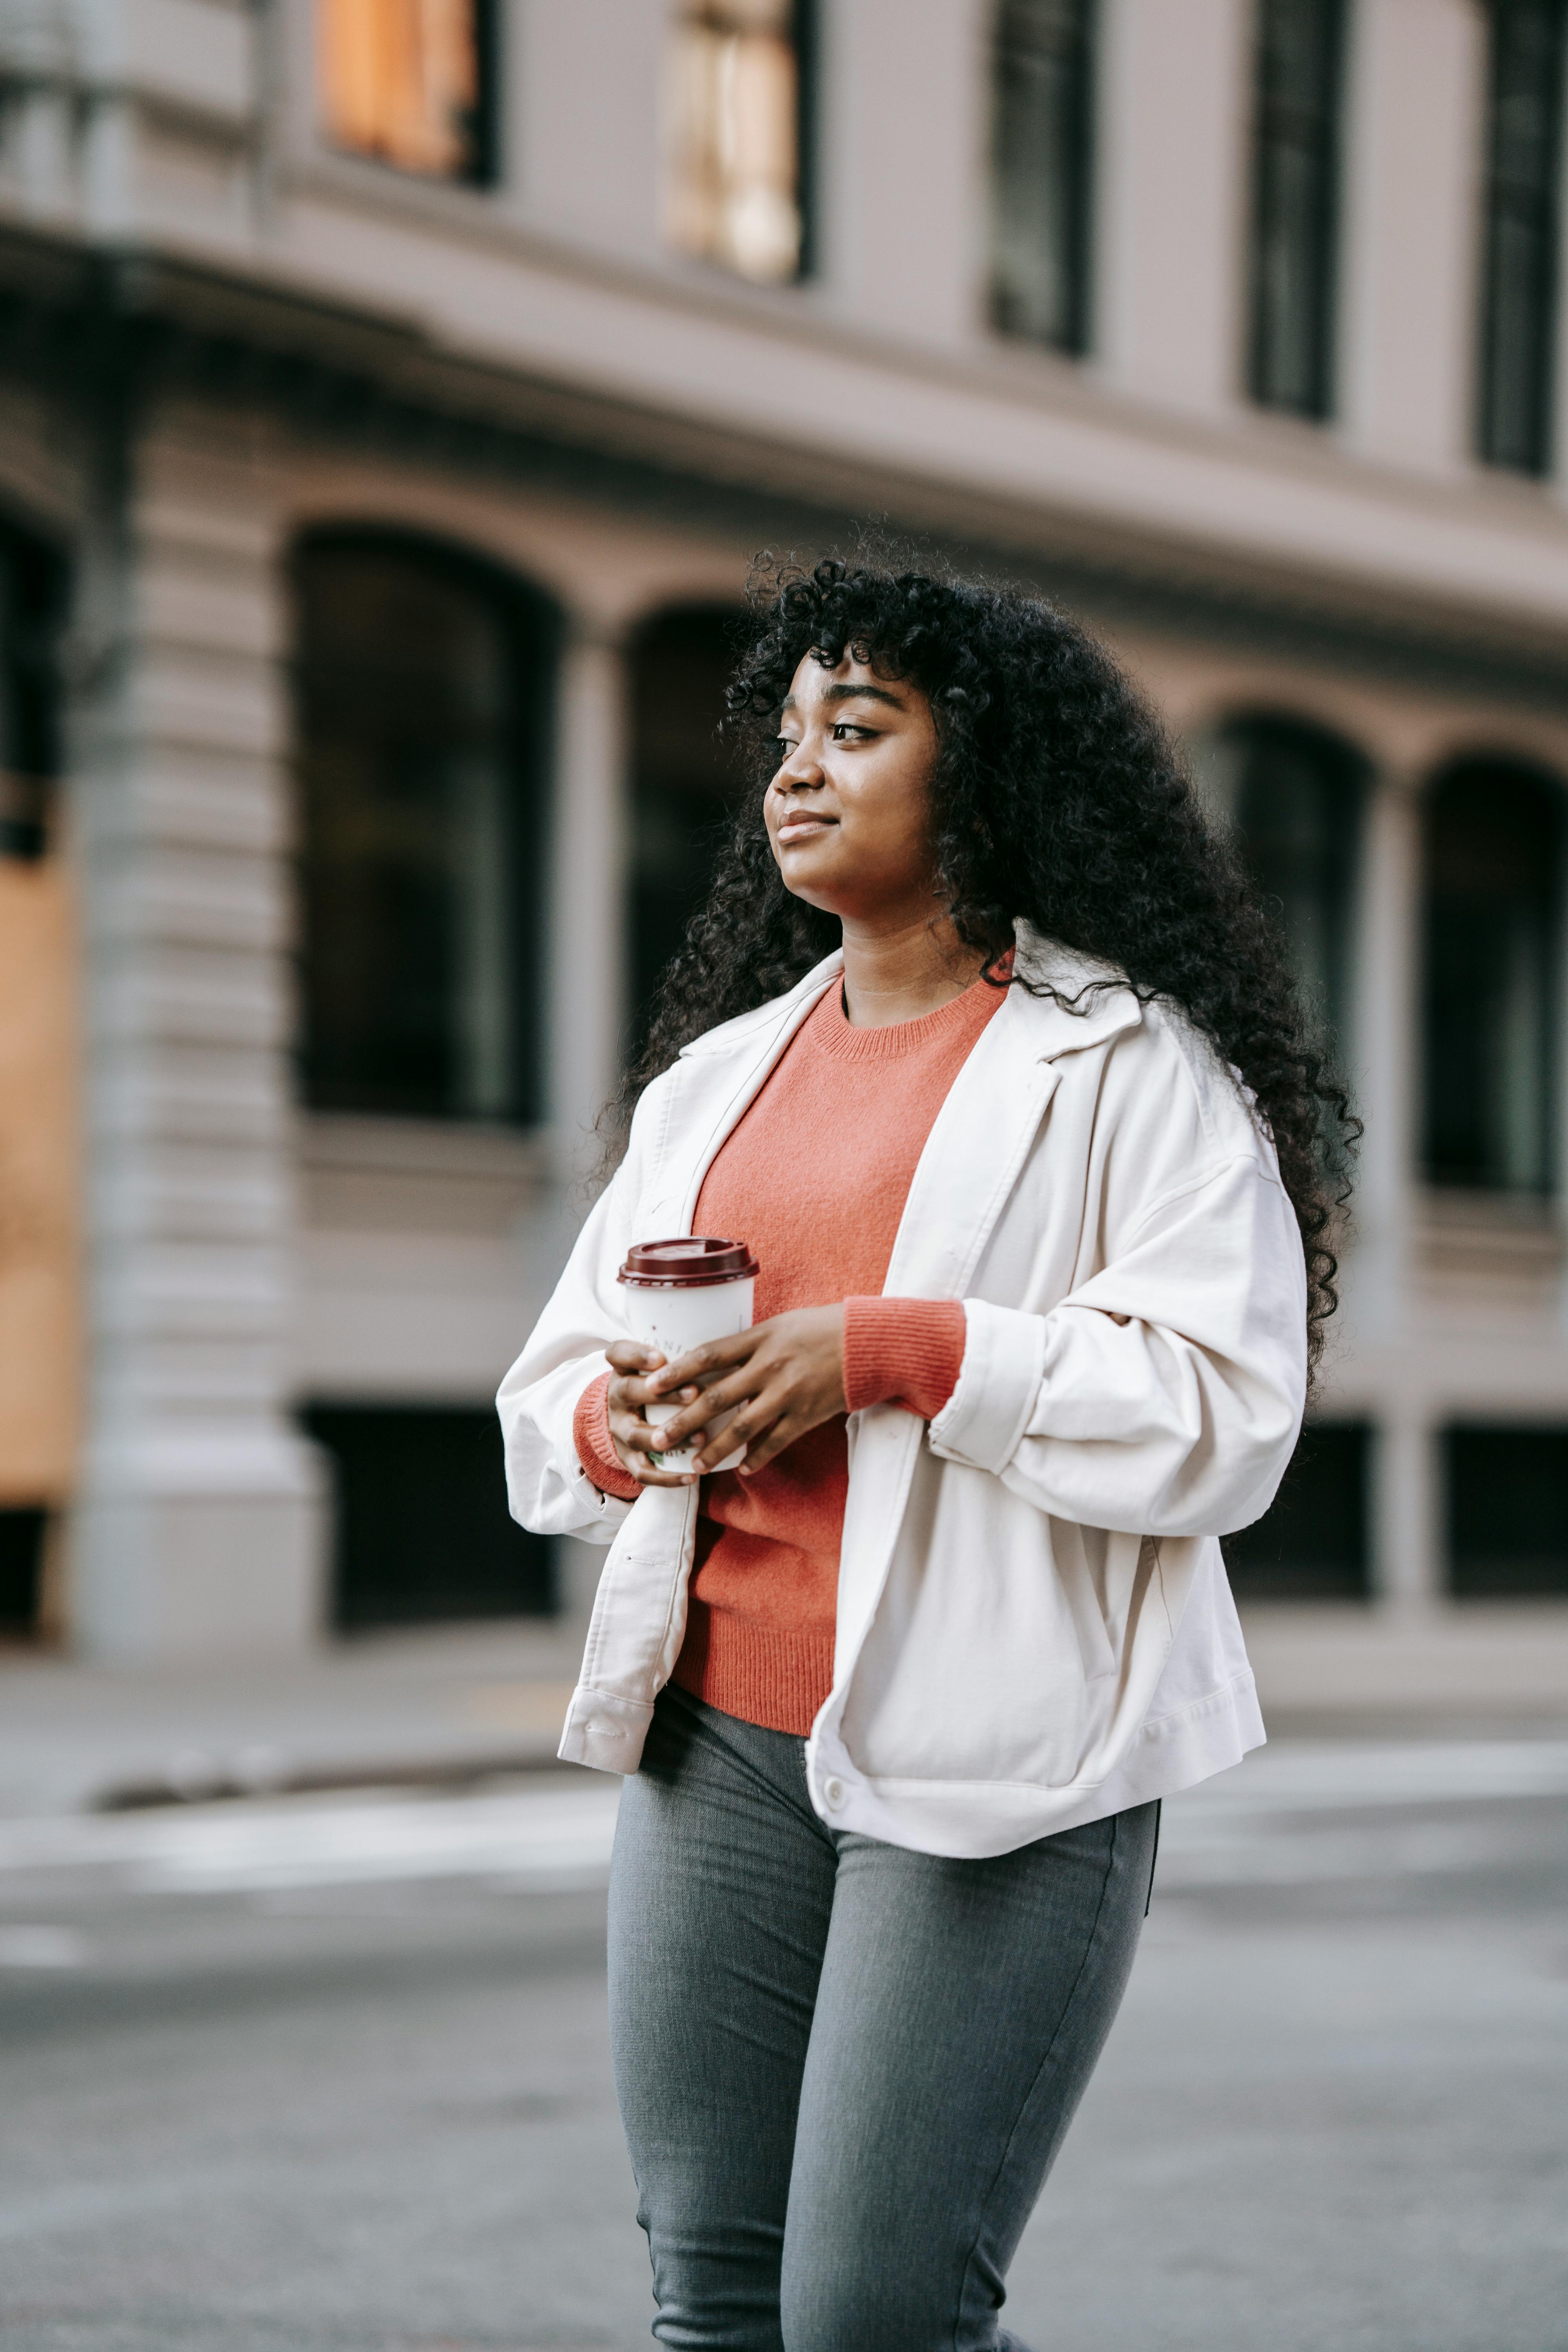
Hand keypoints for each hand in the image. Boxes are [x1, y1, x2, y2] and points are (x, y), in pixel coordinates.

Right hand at [604, 1343, 705, 1486]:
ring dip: (669, 1436)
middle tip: (695, 1393)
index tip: (661, 1357)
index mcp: (624, 1369)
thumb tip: (732, 1339)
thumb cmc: (660, 1382)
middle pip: (628, 1392)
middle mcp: (617, 1397)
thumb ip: (683, 1354)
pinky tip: (693, 1476)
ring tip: (700, 1437)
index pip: (617, 1353)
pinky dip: (667, 1477)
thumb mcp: (661, 1364)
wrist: (630, 1413)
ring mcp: (620, 1429)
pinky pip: (643, 1472)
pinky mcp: (628, 1458)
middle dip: (663, 1395)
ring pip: (636, 1434)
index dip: (636, 1355)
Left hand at [641, 1306, 847, 1476]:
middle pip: (716, 1397)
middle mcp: (769, 1367)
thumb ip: (749, 1344)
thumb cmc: (822, 1328)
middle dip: (684, 1420)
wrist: (868, 1343)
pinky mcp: (807, 1414)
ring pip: (743, 1427)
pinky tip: (743, 1469)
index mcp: (759, 1339)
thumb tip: (715, 1360)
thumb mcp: (780, 1324)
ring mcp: (788, 1393)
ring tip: (694, 1465)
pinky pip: (777, 1441)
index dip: (676, 1371)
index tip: (650, 1385)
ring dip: (715, 1448)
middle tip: (659, 1438)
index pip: (707, 1355)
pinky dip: (759, 1457)